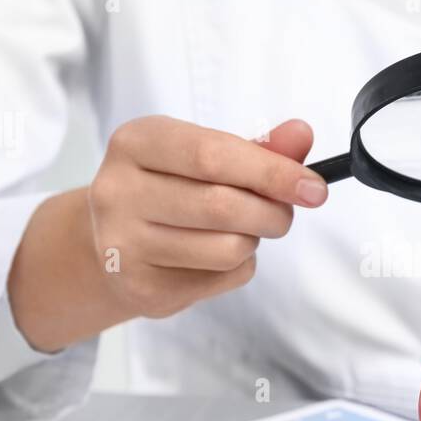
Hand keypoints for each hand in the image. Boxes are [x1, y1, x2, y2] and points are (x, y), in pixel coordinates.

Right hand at [9, 116, 325, 350]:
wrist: (107, 243)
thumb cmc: (165, 189)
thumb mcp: (203, 155)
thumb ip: (257, 146)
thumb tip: (301, 134)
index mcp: (136, 142)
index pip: (214, 155)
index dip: (272, 172)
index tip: (313, 187)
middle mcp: (118, 191)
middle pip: (222, 205)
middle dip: (271, 212)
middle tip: (283, 214)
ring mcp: (123, 243)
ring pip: (226, 248)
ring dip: (253, 241)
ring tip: (240, 231)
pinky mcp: (140, 287)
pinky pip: (220, 279)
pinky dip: (237, 267)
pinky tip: (214, 255)